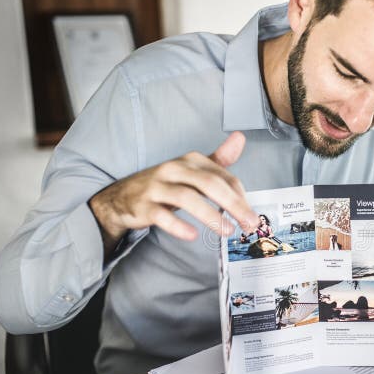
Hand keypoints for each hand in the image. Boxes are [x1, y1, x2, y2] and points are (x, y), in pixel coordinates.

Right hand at [89, 131, 259, 254]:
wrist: (121, 197)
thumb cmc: (165, 184)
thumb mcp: (192, 170)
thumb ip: (218, 159)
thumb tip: (240, 138)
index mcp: (190, 161)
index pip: (223, 176)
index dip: (241, 196)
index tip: (252, 215)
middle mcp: (174, 169)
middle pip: (209, 184)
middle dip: (233, 204)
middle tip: (250, 223)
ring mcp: (157, 187)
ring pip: (187, 198)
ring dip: (211, 216)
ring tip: (227, 231)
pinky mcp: (143, 205)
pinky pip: (161, 215)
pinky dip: (178, 226)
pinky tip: (192, 235)